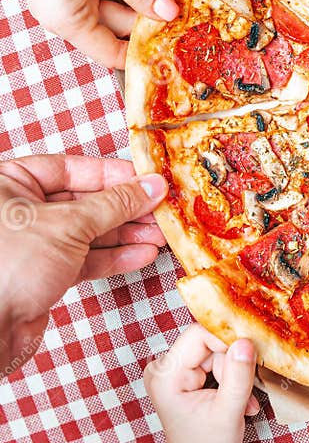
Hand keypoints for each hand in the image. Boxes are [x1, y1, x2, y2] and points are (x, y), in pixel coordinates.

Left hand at [0, 155, 167, 372]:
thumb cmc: (7, 267)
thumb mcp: (69, 224)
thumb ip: (115, 204)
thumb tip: (150, 187)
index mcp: (10, 184)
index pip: (71, 168)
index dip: (113, 175)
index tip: (147, 180)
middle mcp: (19, 211)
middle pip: (85, 201)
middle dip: (126, 209)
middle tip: (160, 210)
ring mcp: (34, 244)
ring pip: (89, 232)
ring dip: (127, 234)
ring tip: (160, 235)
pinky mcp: (44, 274)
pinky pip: (85, 258)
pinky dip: (114, 257)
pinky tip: (142, 254)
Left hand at [143, 325, 258, 442]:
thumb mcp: (228, 413)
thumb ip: (238, 376)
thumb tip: (246, 341)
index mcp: (167, 375)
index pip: (200, 334)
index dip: (229, 341)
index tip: (251, 359)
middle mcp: (164, 367)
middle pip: (210, 342)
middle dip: (234, 364)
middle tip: (247, 390)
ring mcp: (173, 369)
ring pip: (216, 351)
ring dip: (235, 374)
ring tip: (243, 401)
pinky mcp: (183, 372)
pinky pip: (214, 360)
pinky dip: (229, 377)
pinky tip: (236, 398)